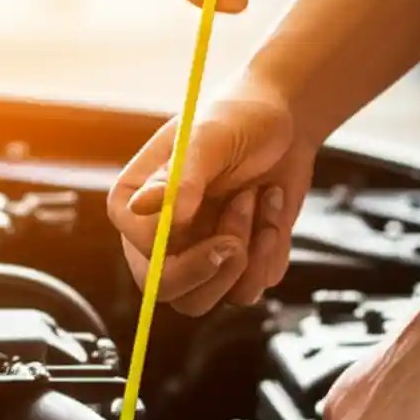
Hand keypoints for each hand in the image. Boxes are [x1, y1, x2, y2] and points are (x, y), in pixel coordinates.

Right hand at [107, 88, 314, 315]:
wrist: (285, 124)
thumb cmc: (238, 119)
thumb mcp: (209, 139)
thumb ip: (179, 177)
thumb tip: (146, 208)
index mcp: (135, 205)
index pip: (142, 254)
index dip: (178, 253)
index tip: (216, 233)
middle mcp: (159, 237)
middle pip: (166, 291)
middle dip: (211, 270)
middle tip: (239, 240)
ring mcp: (195, 254)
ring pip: (207, 300)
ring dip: (246, 257)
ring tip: (256, 201)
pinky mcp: (233, 266)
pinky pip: (248, 290)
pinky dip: (271, 253)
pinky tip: (272, 209)